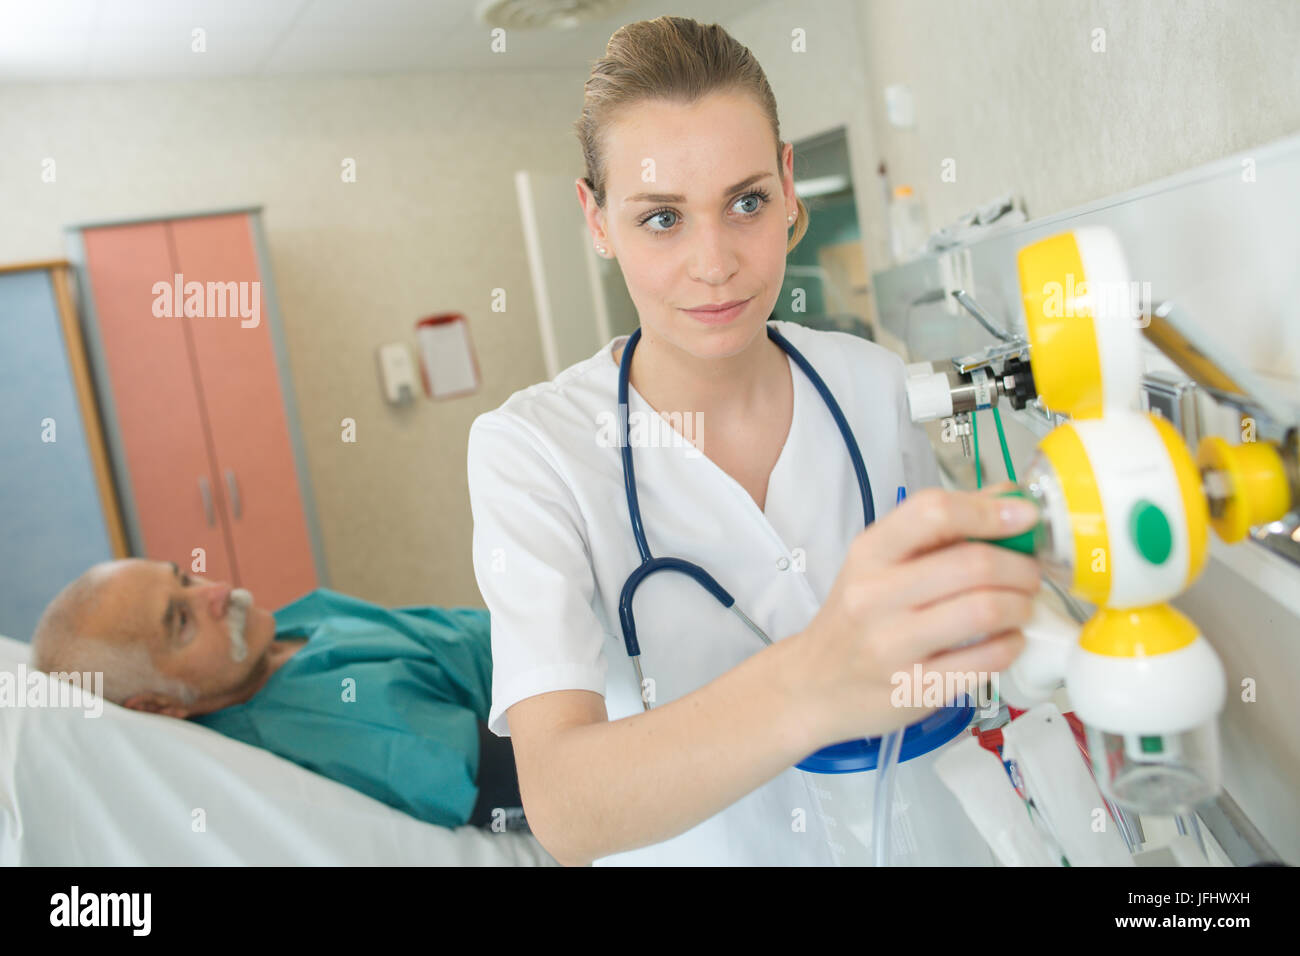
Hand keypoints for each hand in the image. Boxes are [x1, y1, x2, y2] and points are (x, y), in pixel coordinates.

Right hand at [785, 482, 1041, 744]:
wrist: (815, 684)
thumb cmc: (857, 618)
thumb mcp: (882, 563)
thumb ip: (943, 528)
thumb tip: (1011, 499)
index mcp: (870, 553)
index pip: (933, 512)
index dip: (990, 510)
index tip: (1026, 517)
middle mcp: (875, 595)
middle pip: (972, 564)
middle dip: (1021, 567)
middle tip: (1031, 574)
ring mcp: (893, 644)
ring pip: (985, 611)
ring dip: (1022, 606)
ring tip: (1022, 607)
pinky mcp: (915, 687)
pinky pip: (986, 660)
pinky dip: (1013, 645)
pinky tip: (1007, 640)